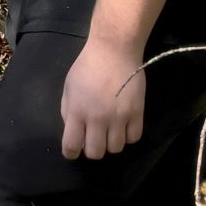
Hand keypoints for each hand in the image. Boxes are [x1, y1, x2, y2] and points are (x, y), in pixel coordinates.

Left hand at [59, 35, 145, 160]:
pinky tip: (124, 126)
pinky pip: (134, 138)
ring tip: (110, 130)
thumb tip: (73, 131)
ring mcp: (119, 117)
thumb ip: (68, 111)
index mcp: (77, 111)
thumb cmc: (87, 67)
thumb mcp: (69, 88)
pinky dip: (128, 136)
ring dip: (111, 143)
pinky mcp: (137, 113)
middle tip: (94, 138)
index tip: (73, 151)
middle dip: (92, 149)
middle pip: (96, 153)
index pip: (71, 146)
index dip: (71, 153)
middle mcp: (98, 118)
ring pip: (116, 149)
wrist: (113, 51)